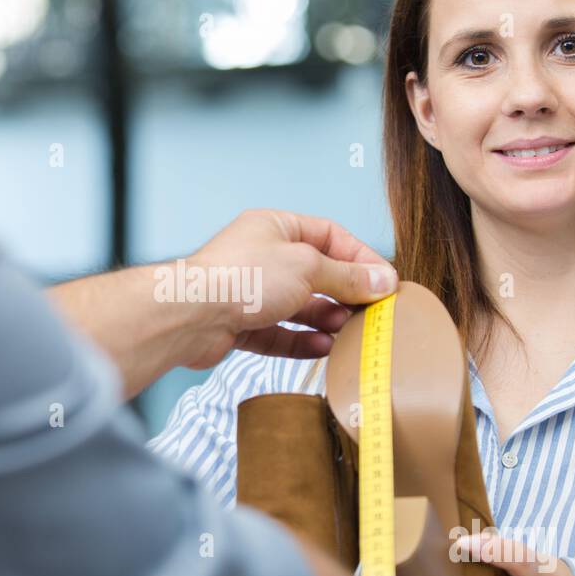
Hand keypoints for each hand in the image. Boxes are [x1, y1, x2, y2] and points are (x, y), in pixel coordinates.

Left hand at [184, 209, 397, 368]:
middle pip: (316, 273)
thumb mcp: (308, 268)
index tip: (384, 281)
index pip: (330, 236)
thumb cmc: (239, 277)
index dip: (360, 258)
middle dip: (344, 293)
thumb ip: (347, 277)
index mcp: (275, 227)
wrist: (190, 315)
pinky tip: (322, 347)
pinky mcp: (240, 324)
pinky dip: (301, 341)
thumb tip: (382, 280)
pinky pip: (278, 333)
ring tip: (347, 331)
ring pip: (298, 306)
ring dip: (325, 319)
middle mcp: (262, 256)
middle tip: (371, 311)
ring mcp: (250, 291)